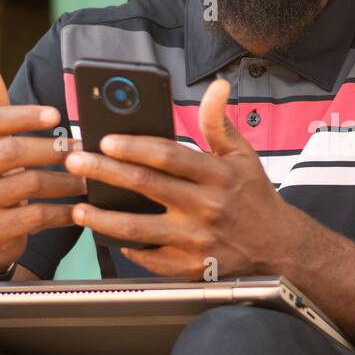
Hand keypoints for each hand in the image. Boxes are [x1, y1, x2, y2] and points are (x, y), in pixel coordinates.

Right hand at [0, 64, 85, 275]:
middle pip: (12, 151)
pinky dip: (62, 212)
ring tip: (89, 178)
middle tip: (85, 149)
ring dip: (65, 181)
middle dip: (53, 149)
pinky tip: (80, 209)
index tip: (58, 115)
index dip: (25, 115)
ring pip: (28, 184)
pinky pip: (35, 217)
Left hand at [64, 78, 298, 277]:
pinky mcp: (191, 267)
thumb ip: (220, 123)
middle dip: (104, 172)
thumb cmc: (255, 198)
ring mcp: (197, 240)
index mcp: (218, 175)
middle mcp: (206, 207)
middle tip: (75, 162)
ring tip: (78, 208)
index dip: (134, 146)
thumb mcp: (243, 156)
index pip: (168, 156)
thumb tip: (217, 86)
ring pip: (138, 228)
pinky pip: (150, 258)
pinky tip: (112, 238)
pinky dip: (129, 249)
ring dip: (102, 219)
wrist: (279, 248)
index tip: (105, 140)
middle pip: (145, 186)